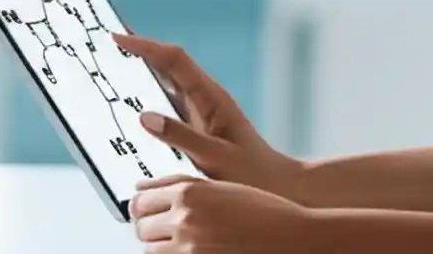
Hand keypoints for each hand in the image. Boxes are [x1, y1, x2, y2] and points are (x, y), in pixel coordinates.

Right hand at [111, 32, 304, 198]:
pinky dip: (144, 102)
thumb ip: (182, 137)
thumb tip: (144, 116)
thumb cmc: (253, 174)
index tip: (117, 37)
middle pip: (167, 65)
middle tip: (107, 41)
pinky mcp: (194, 131)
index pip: (175, 60)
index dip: (145, 46)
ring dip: (138, 75)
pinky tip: (126, 107)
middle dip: (138, 51)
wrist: (279, 188)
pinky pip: (165, 110)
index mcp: (212, 97)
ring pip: (164, 86)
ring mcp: (198, 114)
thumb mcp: (217, 158)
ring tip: (108, 65)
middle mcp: (204, 100)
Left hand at [129, 176, 318, 253]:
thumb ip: (180, 185)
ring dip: (162, 244)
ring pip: (151, 249)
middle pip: (141, 227)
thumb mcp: (220, 186)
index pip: (140, 201)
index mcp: (189, 193)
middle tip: (169, 226)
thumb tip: (142, 189)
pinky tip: (195, 249)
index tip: (148, 208)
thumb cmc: (264, 210)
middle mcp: (185, 220)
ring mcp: (190, 248)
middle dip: (151, 226)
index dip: (143, 206)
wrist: (292, 237)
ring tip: (184, 240)